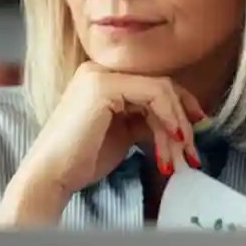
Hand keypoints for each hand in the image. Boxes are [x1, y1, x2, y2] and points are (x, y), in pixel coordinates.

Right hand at [0, 62, 206, 224]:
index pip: (153, 84)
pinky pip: (153, 94)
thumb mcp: (123, 135)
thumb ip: (145, 120)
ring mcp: (100, 75)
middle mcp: (100, 70)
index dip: (181, 105)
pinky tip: (173, 141)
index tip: (194, 132)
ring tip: (181, 158)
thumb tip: (178, 123)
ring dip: (177, 127)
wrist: (51, 176)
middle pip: (161, 85)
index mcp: (103, 78)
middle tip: (194, 152)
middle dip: (184, 119)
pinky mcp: (104, 86)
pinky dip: (169, 118)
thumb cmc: (82, 161)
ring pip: (161, 90)